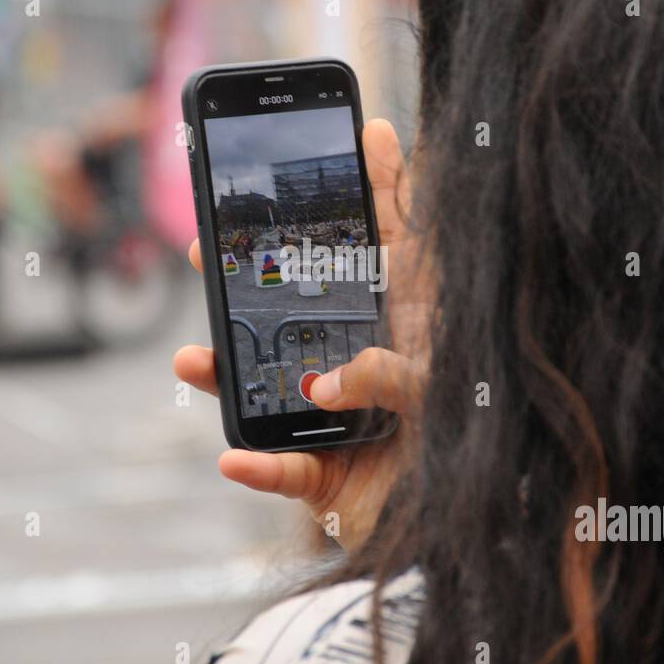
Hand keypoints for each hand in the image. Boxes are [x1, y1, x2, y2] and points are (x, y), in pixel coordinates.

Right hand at [173, 119, 428, 550]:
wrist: (472, 530)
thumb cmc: (470, 449)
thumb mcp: (441, 392)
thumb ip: (390, 373)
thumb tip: (324, 379)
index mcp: (406, 330)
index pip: (393, 251)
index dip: (383, 192)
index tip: (375, 132)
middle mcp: (362, 363)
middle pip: (299, 309)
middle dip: (249, 278)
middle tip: (208, 243)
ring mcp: (335, 418)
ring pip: (266, 388)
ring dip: (224, 376)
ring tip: (191, 358)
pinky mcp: (324, 476)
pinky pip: (283, 473)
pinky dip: (259, 469)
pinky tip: (233, 457)